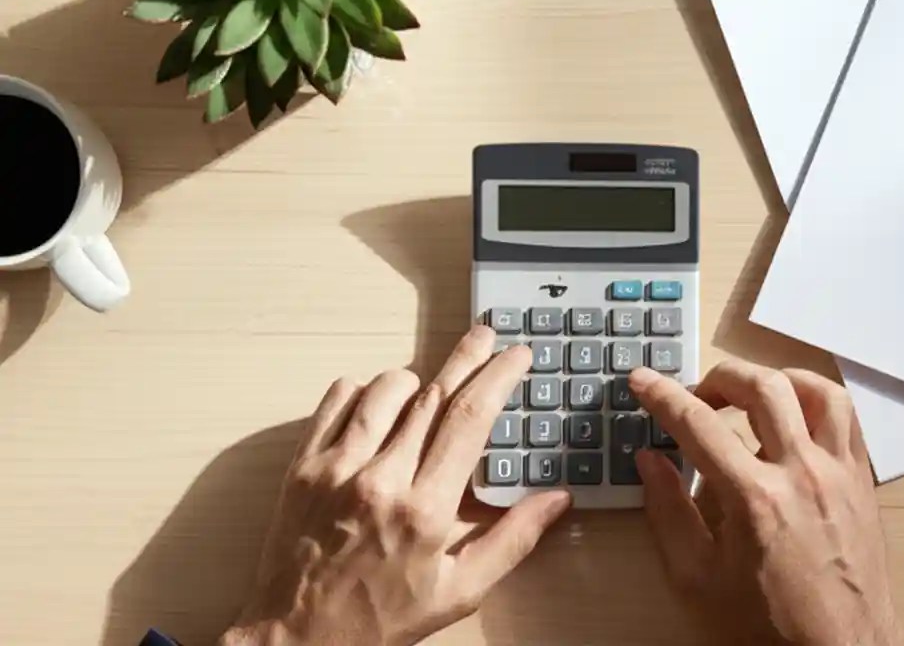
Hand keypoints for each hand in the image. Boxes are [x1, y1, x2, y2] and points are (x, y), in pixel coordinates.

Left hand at [219, 327, 570, 645]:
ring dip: (416, 380)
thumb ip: (512, 540)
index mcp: (426, 509)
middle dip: (467, 358)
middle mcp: (382, 479)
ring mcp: (336, 469)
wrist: (298, 637)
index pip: (471, 419)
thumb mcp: (459, 591)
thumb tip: (557, 500)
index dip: (498, 377)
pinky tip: (377, 406)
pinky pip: (336, 400)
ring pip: (385, 389)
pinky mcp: (303, 467)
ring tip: (430, 389)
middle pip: (434, 394)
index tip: (515, 356)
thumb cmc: (381, 618)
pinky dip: (361, 391)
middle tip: (486, 335)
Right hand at [630, 361, 903, 645]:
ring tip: (749, 397)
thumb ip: (668, 512)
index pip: (698, 424)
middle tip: (696, 397)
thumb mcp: (697, 579)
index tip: (642, 380)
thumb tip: (650, 460)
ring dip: (775, 380)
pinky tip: (794, 415)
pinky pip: (847, 417)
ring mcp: (840, 472)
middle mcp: (802, 472)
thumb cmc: (766, 623)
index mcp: (754, 498)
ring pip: (814, 390)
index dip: (662, 395)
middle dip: (719, 378)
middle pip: (761, 388)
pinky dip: (816, 400)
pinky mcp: (863, 479)